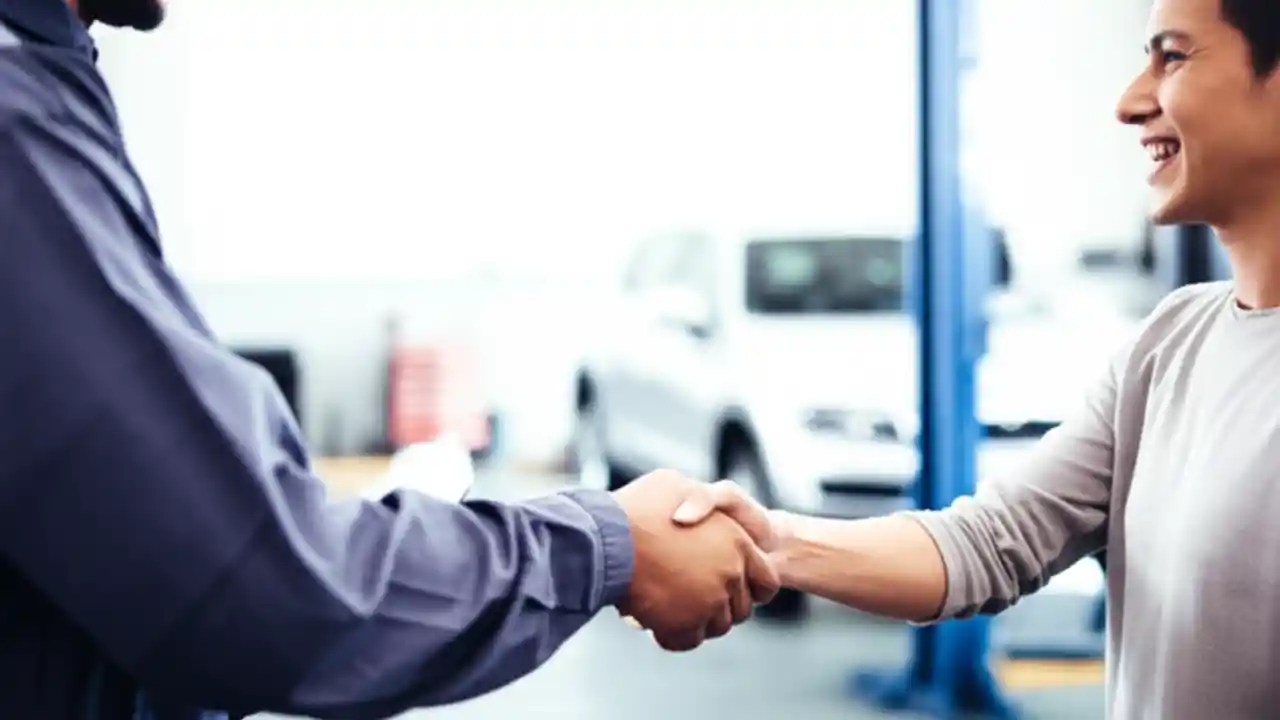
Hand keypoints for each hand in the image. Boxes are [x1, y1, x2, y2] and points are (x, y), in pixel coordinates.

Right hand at [612, 470, 779, 650]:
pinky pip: (687, 641)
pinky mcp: (685, 624)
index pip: (766, 580)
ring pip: (715, 627)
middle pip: (740, 609)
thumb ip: (697, 500)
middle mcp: (730, 574)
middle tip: (692, 598)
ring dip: (696, 621)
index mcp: (738, 542)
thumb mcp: (675, 484)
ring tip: (669, 607)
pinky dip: (672, 635)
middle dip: (720, 607)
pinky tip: (654, 620)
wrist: (604, 539)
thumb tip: (695, 511)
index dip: (752, 588)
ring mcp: (710, 602)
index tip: (732, 589)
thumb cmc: (636, 509)